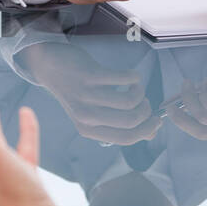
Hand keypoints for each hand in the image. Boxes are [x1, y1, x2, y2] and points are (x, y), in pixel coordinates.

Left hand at [17, 42, 161, 144]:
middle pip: (131, 121)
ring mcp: (86, 95)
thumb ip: (119, 125)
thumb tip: (150, 136)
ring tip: (136, 87)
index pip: (126, 139)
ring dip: (141, 93)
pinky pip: (123, 78)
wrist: (50, 66)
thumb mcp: (93, 113)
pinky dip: (134, 77)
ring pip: (129, 101)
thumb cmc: (77, 91)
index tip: (156, 120)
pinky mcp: (89, 74)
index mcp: (88, 130)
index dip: (147, 130)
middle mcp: (86, 116)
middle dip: (147, 111)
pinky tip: (130, 76)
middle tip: (145, 101)